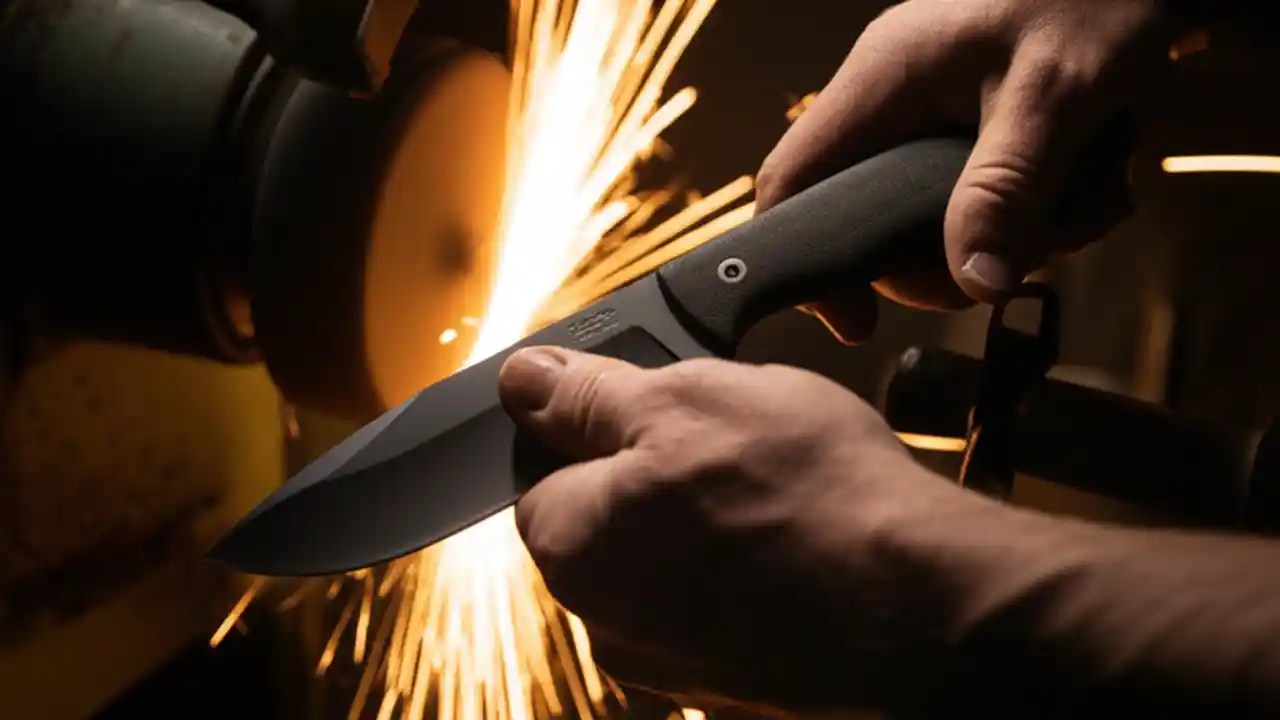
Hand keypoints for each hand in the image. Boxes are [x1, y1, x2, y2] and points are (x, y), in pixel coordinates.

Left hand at [497, 346, 1008, 713]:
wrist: (922, 609)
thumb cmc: (803, 495)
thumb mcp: (685, 398)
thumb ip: (588, 393)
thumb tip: (522, 380)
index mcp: (571, 543)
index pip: (545, 472)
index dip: (602, 427)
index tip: (662, 411)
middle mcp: (604, 621)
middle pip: (614, 521)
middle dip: (664, 477)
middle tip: (738, 446)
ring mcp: (673, 664)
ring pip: (677, 564)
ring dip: (716, 527)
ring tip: (784, 497)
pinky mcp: (736, 686)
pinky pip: (730, 608)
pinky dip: (757, 576)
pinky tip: (805, 549)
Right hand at [756, 0, 1172, 342]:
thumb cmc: (1096, 0)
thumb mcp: (1055, 98)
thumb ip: (1006, 190)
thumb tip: (977, 286)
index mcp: (881, 81)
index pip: (794, 181)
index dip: (810, 261)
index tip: (858, 323)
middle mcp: (891, 99)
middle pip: (870, 219)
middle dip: (946, 257)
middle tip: (1020, 261)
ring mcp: (928, 112)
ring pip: (931, 217)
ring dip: (1010, 234)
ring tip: (1080, 208)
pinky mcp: (969, 124)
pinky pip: (977, 196)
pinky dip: (1034, 212)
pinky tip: (1086, 191)